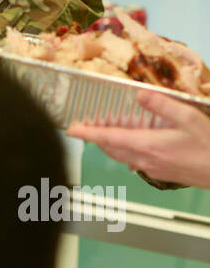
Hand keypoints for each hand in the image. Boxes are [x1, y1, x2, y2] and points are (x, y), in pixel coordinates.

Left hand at [67, 92, 209, 189]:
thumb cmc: (209, 145)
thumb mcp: (189, 118)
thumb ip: (162, 105)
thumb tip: (139, 94)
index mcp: (147, 144)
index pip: (109, 138)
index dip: (88, 133)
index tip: (71, 129)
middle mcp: (144, 160)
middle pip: (111, 149)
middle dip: (95, 138)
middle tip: (84, 126)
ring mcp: (152, 169)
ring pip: (121, 156)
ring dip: (109, 145)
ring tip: (102, 132)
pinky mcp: (161, 174)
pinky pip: (134, 162)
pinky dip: (124, 152)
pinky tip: (131, 145)